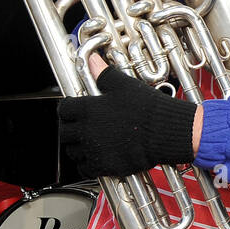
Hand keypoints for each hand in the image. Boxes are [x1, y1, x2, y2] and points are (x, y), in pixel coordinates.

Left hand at [58, 60, 199, 176]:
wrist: (164, 132)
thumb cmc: (146, 109)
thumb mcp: (124, 85)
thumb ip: (103, 74)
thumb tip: (93, 60)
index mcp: (87, 109)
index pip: (64, 109)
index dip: (68, 109)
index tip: (74, 110)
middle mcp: (86, 131)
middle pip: (64, 132)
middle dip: (70, 129)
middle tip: (80, 127)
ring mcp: (94, 150)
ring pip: (73, 151)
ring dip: (77, 147)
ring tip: (89, 142)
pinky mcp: (103, 166)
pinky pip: (85, 168)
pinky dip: (87, 164)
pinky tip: (96, 157)